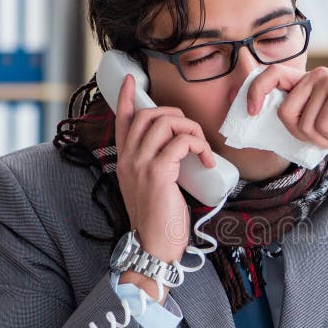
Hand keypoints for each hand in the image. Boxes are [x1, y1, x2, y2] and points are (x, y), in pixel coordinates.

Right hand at [113, 74, 215, 295]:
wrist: (154, 246)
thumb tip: (178, 152)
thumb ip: (157, 167)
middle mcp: (128, 159)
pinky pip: (181, 142)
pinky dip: (198, 145)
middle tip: (192, 133)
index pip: (121, 120)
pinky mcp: (157, 173)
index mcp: (124, 161)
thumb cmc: (159, 221)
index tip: (132, 81)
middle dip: (175, 114)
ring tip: (202, 148)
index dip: (126, 97)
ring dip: (191, 129)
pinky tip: (207, 160)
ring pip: (165, 123)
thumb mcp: (152, 188)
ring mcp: (140, 164)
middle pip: (147, 114)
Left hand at [245, 65, 327, 163]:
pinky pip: (324, 125)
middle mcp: (316, 77)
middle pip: (285, 111)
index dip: (255, 92)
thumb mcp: (316, 130)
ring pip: (305, 122)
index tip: (252, 113)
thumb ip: (295, 123)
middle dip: (301, 134)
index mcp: (306, 84)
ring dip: (322, 138)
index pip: (270, 75)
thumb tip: (260, 128)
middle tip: (324, 135)